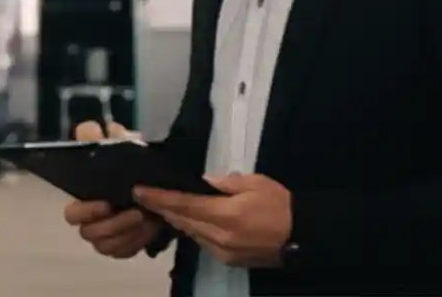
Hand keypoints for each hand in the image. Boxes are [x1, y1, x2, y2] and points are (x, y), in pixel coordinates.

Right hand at [61, 120, 163, 258]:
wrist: (157, 181)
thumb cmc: (133, 163)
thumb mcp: (124, 145)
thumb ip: (110, 138)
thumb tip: (98, 131)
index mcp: (85, 198)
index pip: (72, 214)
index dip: (86, 212)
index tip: (106, 203)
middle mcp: (91, 221)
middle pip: (90, 234)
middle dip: (114, 225)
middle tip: (137, 213)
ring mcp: (105, 236)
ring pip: (107, 247)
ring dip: (129, 234)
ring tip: (149, 219)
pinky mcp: (120, 246)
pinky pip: (123, 253)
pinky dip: (137, 242)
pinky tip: (151, 229)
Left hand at [133, 172, 291, 267]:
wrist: (301, 236)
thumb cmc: (279, 204)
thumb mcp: (254, 183)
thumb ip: (225, 182)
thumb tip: (203, 182)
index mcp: (225, 214)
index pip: (183, 204)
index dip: (159, 198)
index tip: (139, 190)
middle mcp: (219, 236)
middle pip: (181, 220)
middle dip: (161, 208)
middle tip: (142, 195)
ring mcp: (222, 251)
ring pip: (189, 232)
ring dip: (174, 219)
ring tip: (160, 204)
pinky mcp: (227, 259)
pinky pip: (201, 242)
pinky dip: (191, 229)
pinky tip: (186, 219)